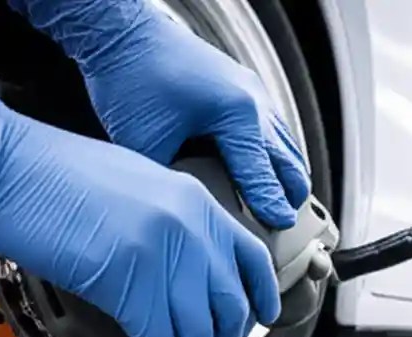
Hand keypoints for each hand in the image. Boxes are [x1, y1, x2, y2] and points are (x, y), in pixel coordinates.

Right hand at [0, 60, 280, 336]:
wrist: (6, 169)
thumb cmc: (53, 175)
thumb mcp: (138, 183)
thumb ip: (172, 221)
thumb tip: (183, 267)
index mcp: (195, 199)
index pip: (250, 257)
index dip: (260, 297)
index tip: (259, 319)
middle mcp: (189, 227)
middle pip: (231, 304)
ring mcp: (161, 255)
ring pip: (200, 330)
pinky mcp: (127, 283)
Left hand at [7, 0, 309, 228]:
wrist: (122, 34)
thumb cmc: (131, 78)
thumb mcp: (148, 144)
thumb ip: (176, 180)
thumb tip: (189, 208)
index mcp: (236, 114)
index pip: (261, 174)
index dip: (270, 205)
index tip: (281, 227)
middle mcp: (252, 99)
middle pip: (288, 159)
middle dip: (289, 192)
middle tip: (285, 222)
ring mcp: (251, 89)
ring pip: (285, 141)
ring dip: (286, 171)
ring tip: (282, 201)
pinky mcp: (242, 84)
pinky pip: (272, 126)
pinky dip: (275, 151)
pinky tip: (264, 167)